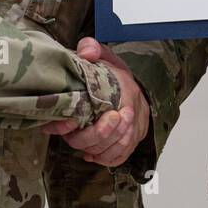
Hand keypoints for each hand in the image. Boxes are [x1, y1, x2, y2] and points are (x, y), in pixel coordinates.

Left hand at [41, 38, 150, 166]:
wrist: (131, 83)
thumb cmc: (115, 73)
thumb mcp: (104, 55)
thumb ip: (92, 48)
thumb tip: (86, 52)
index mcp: (128, 93)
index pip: (120, 119)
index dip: (99, 128)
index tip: (76, 124)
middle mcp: (135, 114)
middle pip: (117, 138)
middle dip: (89, 140)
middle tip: (71, 136)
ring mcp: (136, 129)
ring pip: (118, 150)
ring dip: (96, 152)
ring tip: (79, 146)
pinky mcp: (133, 140)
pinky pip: (122, 157)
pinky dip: (105, 160)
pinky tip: (90, 155)